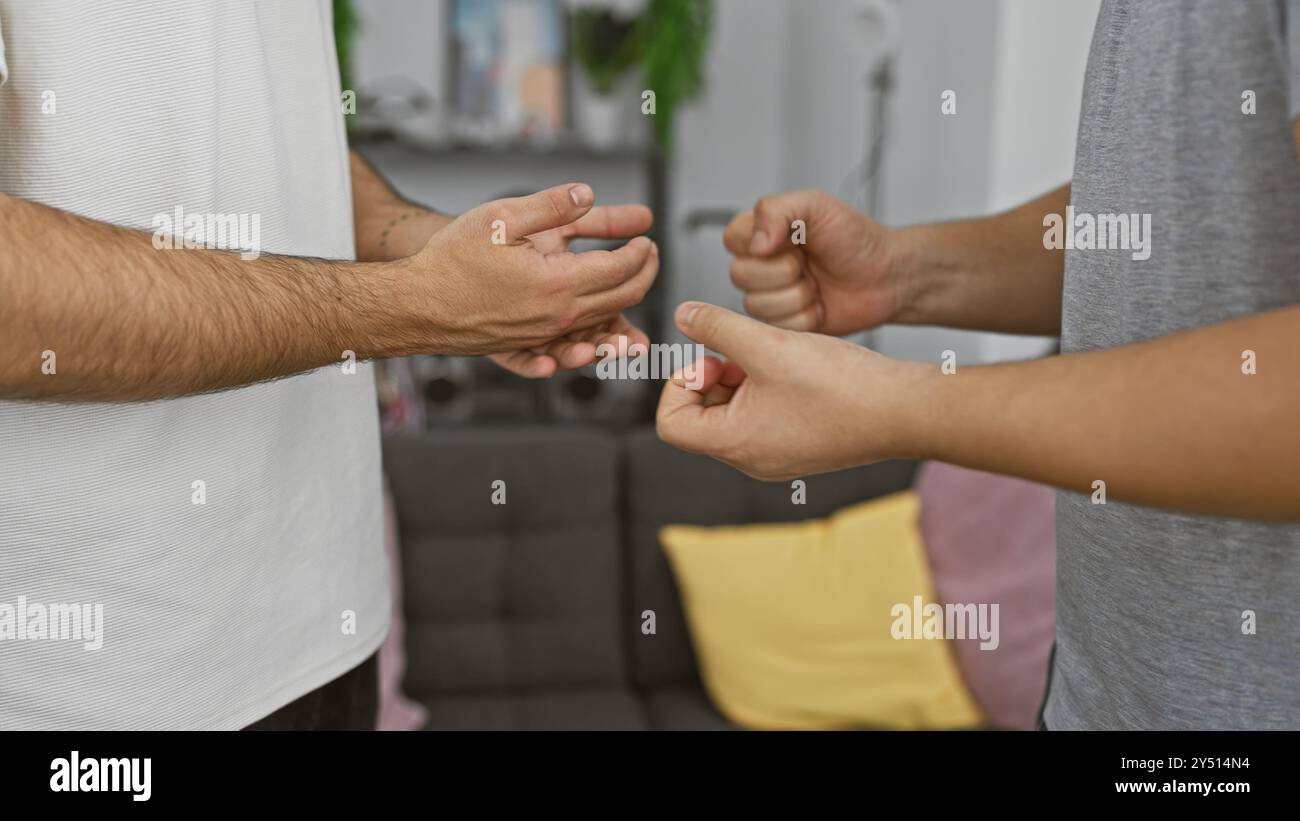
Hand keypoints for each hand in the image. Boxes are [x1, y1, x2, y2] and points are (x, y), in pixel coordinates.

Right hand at [388, 183, 656, 360]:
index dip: (641, 252)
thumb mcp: (501, 217)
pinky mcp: (531, 344)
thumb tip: (587, 193)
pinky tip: (600, 324)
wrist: (416, 305)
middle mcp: (558, 316)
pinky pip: (574, 339)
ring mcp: (545, 335)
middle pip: (622, 300)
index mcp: (558, 284)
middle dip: (644, 275)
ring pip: (601, 322)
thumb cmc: (451, 260)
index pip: (621, 270)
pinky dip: (595, 330)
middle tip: (649, 255)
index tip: (647, 237)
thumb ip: (551, 205)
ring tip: (632, 279)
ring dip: (625, 301)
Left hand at [655, 301, 925, 480]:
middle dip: (713, 376)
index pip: (671, 423)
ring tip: (772, 355)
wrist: (904, 410)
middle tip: (743, 351)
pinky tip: (794, 366)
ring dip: (741, 378)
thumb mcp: (768, 345)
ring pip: (733, 413)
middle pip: (700, 416)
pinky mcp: (799, 447)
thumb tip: (684, 315)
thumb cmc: (843, 387)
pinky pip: (763, 418)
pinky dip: (766, 389)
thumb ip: (718, 327)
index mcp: (735, 443)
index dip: (680, 383)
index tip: (711, 358)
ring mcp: (776, 456)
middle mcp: (751, 459)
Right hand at [724, 190, 901, 334]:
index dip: (758, 244)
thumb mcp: (816, 206)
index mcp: (762, 233)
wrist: (886, 277)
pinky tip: (820, 305)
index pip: (731, 239)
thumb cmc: (855, 239)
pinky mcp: (784, 324)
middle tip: (809, 263)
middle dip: (784, 271)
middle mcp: (761, 265)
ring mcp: (771, 296)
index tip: (791, 240)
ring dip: (797, 295)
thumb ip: (776, 211)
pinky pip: (778, 327)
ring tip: (817, 284)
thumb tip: (754, 243)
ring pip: (756, 305)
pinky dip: (806, 316)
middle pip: (740, 276)